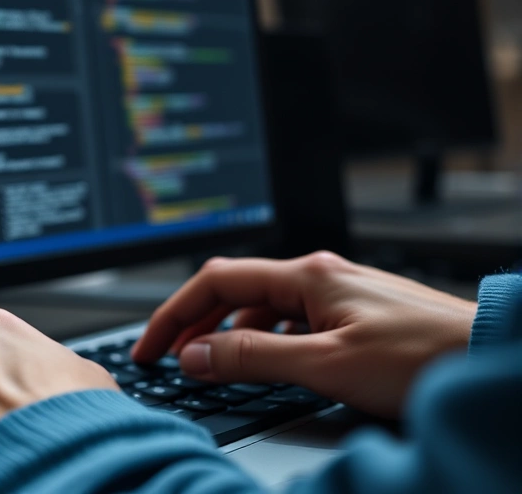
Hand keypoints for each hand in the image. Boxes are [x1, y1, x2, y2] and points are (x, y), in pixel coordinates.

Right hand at [131, 252, 476, 418]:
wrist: (493, 358)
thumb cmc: (425, 358)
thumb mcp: (325, 364)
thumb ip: (252, 357)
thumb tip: (195, 355)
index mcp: (308, 275)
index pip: (216, 282)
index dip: (173, 314)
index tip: (150, 347)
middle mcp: (321, 276)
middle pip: (235, 290)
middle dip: (194, 321)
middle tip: (167, 356)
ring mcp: (341, 294)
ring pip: (265, 307)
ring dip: (229, 332)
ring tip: (210, 364)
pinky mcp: (357, 315)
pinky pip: (293, 320)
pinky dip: (265, 339)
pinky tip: (267, 362)